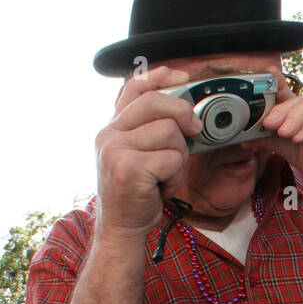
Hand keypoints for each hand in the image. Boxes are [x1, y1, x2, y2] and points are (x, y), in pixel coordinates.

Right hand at [94, 65, 200, 241]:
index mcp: (111, 129)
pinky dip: (175, 176)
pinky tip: (161, 188)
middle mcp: (108, 135)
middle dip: (183, 113)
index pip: (133, 89)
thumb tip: (184, 112)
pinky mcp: (128, 169)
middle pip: (156, 103)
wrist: (121, 227)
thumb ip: (150, 132)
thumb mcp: (138, 156)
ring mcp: (116, 151)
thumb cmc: (136, 193)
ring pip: (169, 132)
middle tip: (194, 130)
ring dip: (178, 157)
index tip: (182, 77)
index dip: (159, 77)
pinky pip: (172, 159)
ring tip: (165, 175)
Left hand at [247, 92, 302, 211]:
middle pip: (297, 99)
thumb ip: (273, 141)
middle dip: (281, 111)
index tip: (256, 94)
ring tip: (285, 134)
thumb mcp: (293, 153)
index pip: (287, 98)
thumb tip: (247, 136)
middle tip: (269, 125)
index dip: (272, 93)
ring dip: (294, 117)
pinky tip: (301, 136)